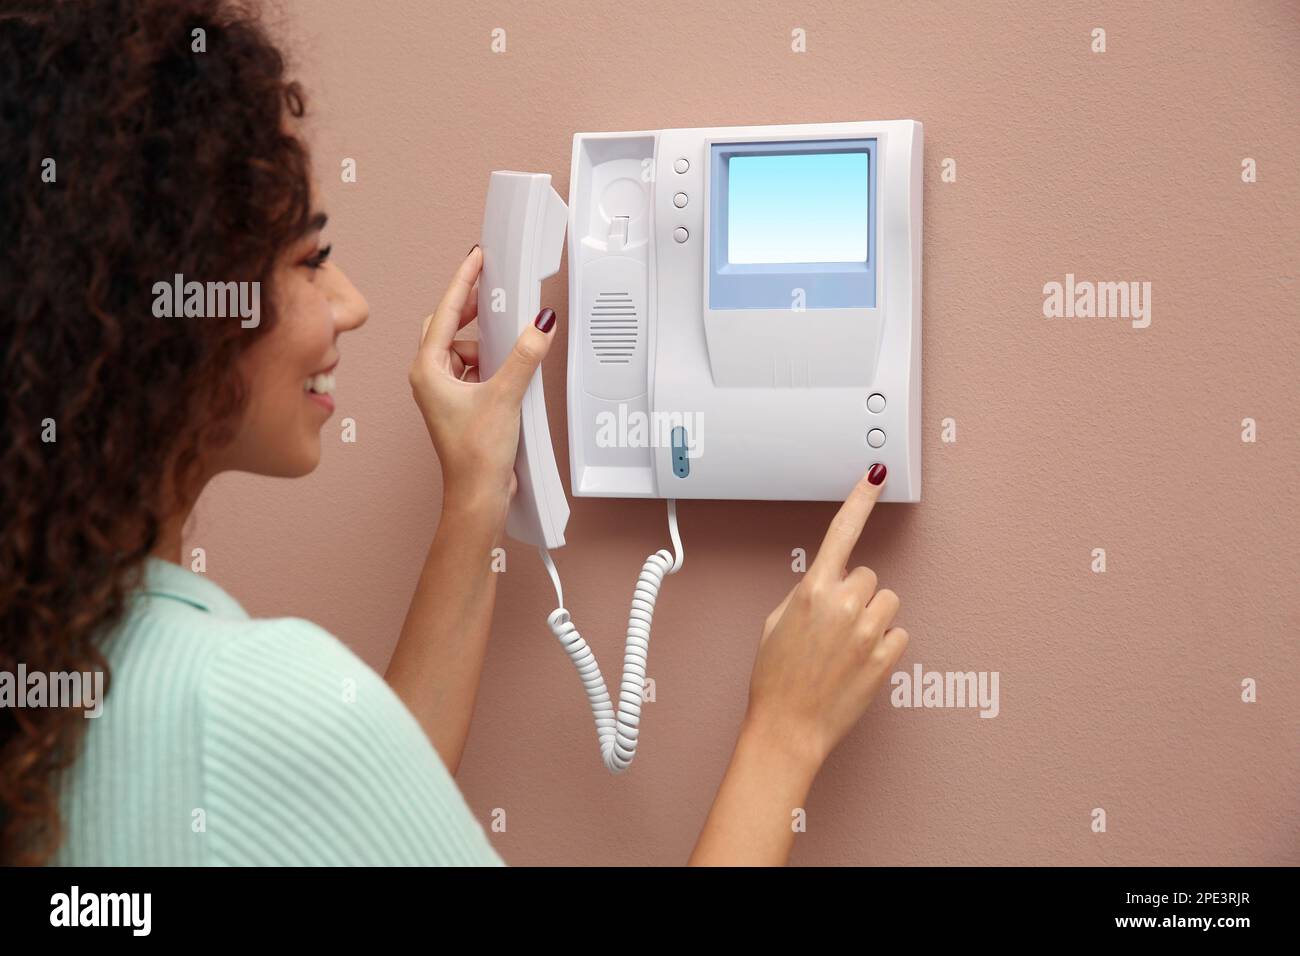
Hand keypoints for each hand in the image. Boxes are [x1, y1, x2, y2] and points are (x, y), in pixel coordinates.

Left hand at [408, 245, 556, 519]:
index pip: (446, 312)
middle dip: (473, 310)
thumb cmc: (475, 455)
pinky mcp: (460, 404)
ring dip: (488, 344)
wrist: (478, 495)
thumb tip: (540, 324)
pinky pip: (474, 369)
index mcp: (427, 370)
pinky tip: (511, 369)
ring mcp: (444, 392)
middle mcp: (430, 378)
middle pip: (449, 326)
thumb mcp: (505, 396)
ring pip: (464, 349)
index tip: (476, 258)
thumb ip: (524, 356)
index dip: (463, 281)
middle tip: (496, 291)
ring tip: (512, 346)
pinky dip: (492, 364)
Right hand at [744, 464, 908, 770]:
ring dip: (872, 618)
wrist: (787, 728)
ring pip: (887, 602)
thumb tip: (825, 585)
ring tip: (847, 646)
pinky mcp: (886, 658)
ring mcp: (868, 632)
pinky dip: (883, 646)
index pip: (842, 532)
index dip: (859, 499)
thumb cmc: (775, 680)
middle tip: (834, 625)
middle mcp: (843, 605)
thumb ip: (806, 595)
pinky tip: (859, 663)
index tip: (874, 475)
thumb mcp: (776, 624)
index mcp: (812, 591)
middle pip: (868, 576)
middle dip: (855, 594)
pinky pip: (897, 635)